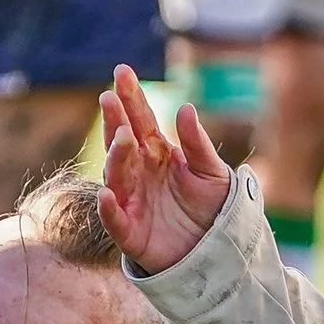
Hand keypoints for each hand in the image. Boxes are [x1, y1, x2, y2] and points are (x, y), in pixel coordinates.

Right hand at [99, 64, 233, 275]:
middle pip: (122, 143)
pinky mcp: (130, 233)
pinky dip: (108, 208)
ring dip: (116, 156)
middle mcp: (139, 174)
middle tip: (111, 98)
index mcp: (158, 155)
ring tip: (123, 137)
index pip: (141, 121)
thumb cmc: (213, 208)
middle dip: (115, 121)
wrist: (217, 251)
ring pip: (115, 176)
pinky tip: (106, 193)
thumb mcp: (212, 170)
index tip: (122, 72)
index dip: (131, 98)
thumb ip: (197, 143)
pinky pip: (115, 219)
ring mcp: (132, 202)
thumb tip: (185, 108)